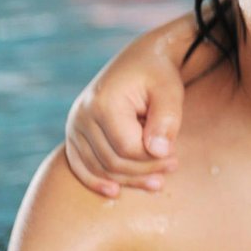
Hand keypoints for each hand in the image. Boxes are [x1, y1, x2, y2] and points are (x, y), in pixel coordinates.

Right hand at [64, 28, 192, 196]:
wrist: (140, 59)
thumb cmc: (158, 75)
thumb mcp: (170, 91)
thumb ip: (166, 120)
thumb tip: (158, 152)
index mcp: (103, 103)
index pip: (128, 148)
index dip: (153, 159)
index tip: (175, 157)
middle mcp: (82, 115)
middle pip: (112, 161)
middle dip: (144, 171)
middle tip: (173, 167)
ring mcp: (74, 125)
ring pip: (98, 167)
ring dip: (128, 179)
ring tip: (157, 181)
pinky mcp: (74, 133)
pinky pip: (79, 164)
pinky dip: (95, 180)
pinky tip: (114, 191)